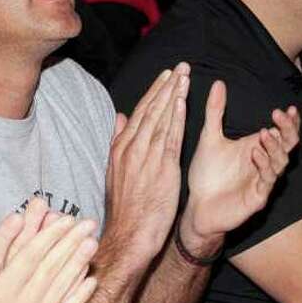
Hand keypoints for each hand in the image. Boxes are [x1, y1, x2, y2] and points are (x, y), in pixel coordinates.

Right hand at [0, 201, 98, 302]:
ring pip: (62, 287)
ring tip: (91, 242)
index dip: (47, 237)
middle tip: (86, 222)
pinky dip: (80, 296)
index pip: (28, 258)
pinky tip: (91, 280)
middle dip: (69, 242)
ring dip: (78, 262)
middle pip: (51, 267)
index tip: (61, 219)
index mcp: (0, 296)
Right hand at [103, 63, 189, 266]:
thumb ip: (120, 142)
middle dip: (167, 86)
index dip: (154, 93)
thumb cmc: (126, 209)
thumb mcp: (116, 172)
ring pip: (161, 119)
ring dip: (174, 95)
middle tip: (181, 67)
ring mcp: (146, 157)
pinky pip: (170, 137)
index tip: (166, 76)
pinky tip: (183, 102)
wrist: (128, 235)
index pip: (140, 113)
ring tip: (185, 76)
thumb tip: (121, 118)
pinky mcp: (161, 168)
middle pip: (152, 110)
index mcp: (120, 148)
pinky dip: (176, 117)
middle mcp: (131, 149)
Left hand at [179, 81, 298, 249]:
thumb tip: (219, 83)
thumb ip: (215, 112)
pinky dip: (264, 165)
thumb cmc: (206, 175)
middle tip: (279, 115)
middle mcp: (264, 164)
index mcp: (257, 149)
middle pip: (288, 145)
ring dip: (275, 147)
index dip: (289, 122)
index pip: (282, 133)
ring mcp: (262, 182)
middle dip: (288, 130)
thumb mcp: (210, 138)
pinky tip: (255, 153)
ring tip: (264, 133)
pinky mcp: (257, 198)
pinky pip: (267, 180)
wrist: (196, 206)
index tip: (286, 108)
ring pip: (281, 162)